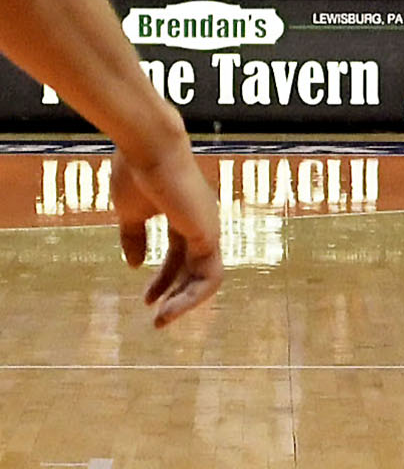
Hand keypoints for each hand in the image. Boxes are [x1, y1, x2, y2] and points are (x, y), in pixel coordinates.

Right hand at [109, 148, 222, 327]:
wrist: (148, 147)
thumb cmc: (136, 171)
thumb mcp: (130, 212)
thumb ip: (134, 238)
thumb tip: (133, 265)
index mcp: (184, 217)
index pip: (179, 255)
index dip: (163, 278)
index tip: (146, 299)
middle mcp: (202, 224)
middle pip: (194, 269)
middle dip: (177, 295)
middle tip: (158, 319)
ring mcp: (209, 229)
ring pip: (206, 278)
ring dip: (186, 302)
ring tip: (163, 321)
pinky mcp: (209, 234)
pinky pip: (209, 276)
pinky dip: (192, 295)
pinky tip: (169, 307)